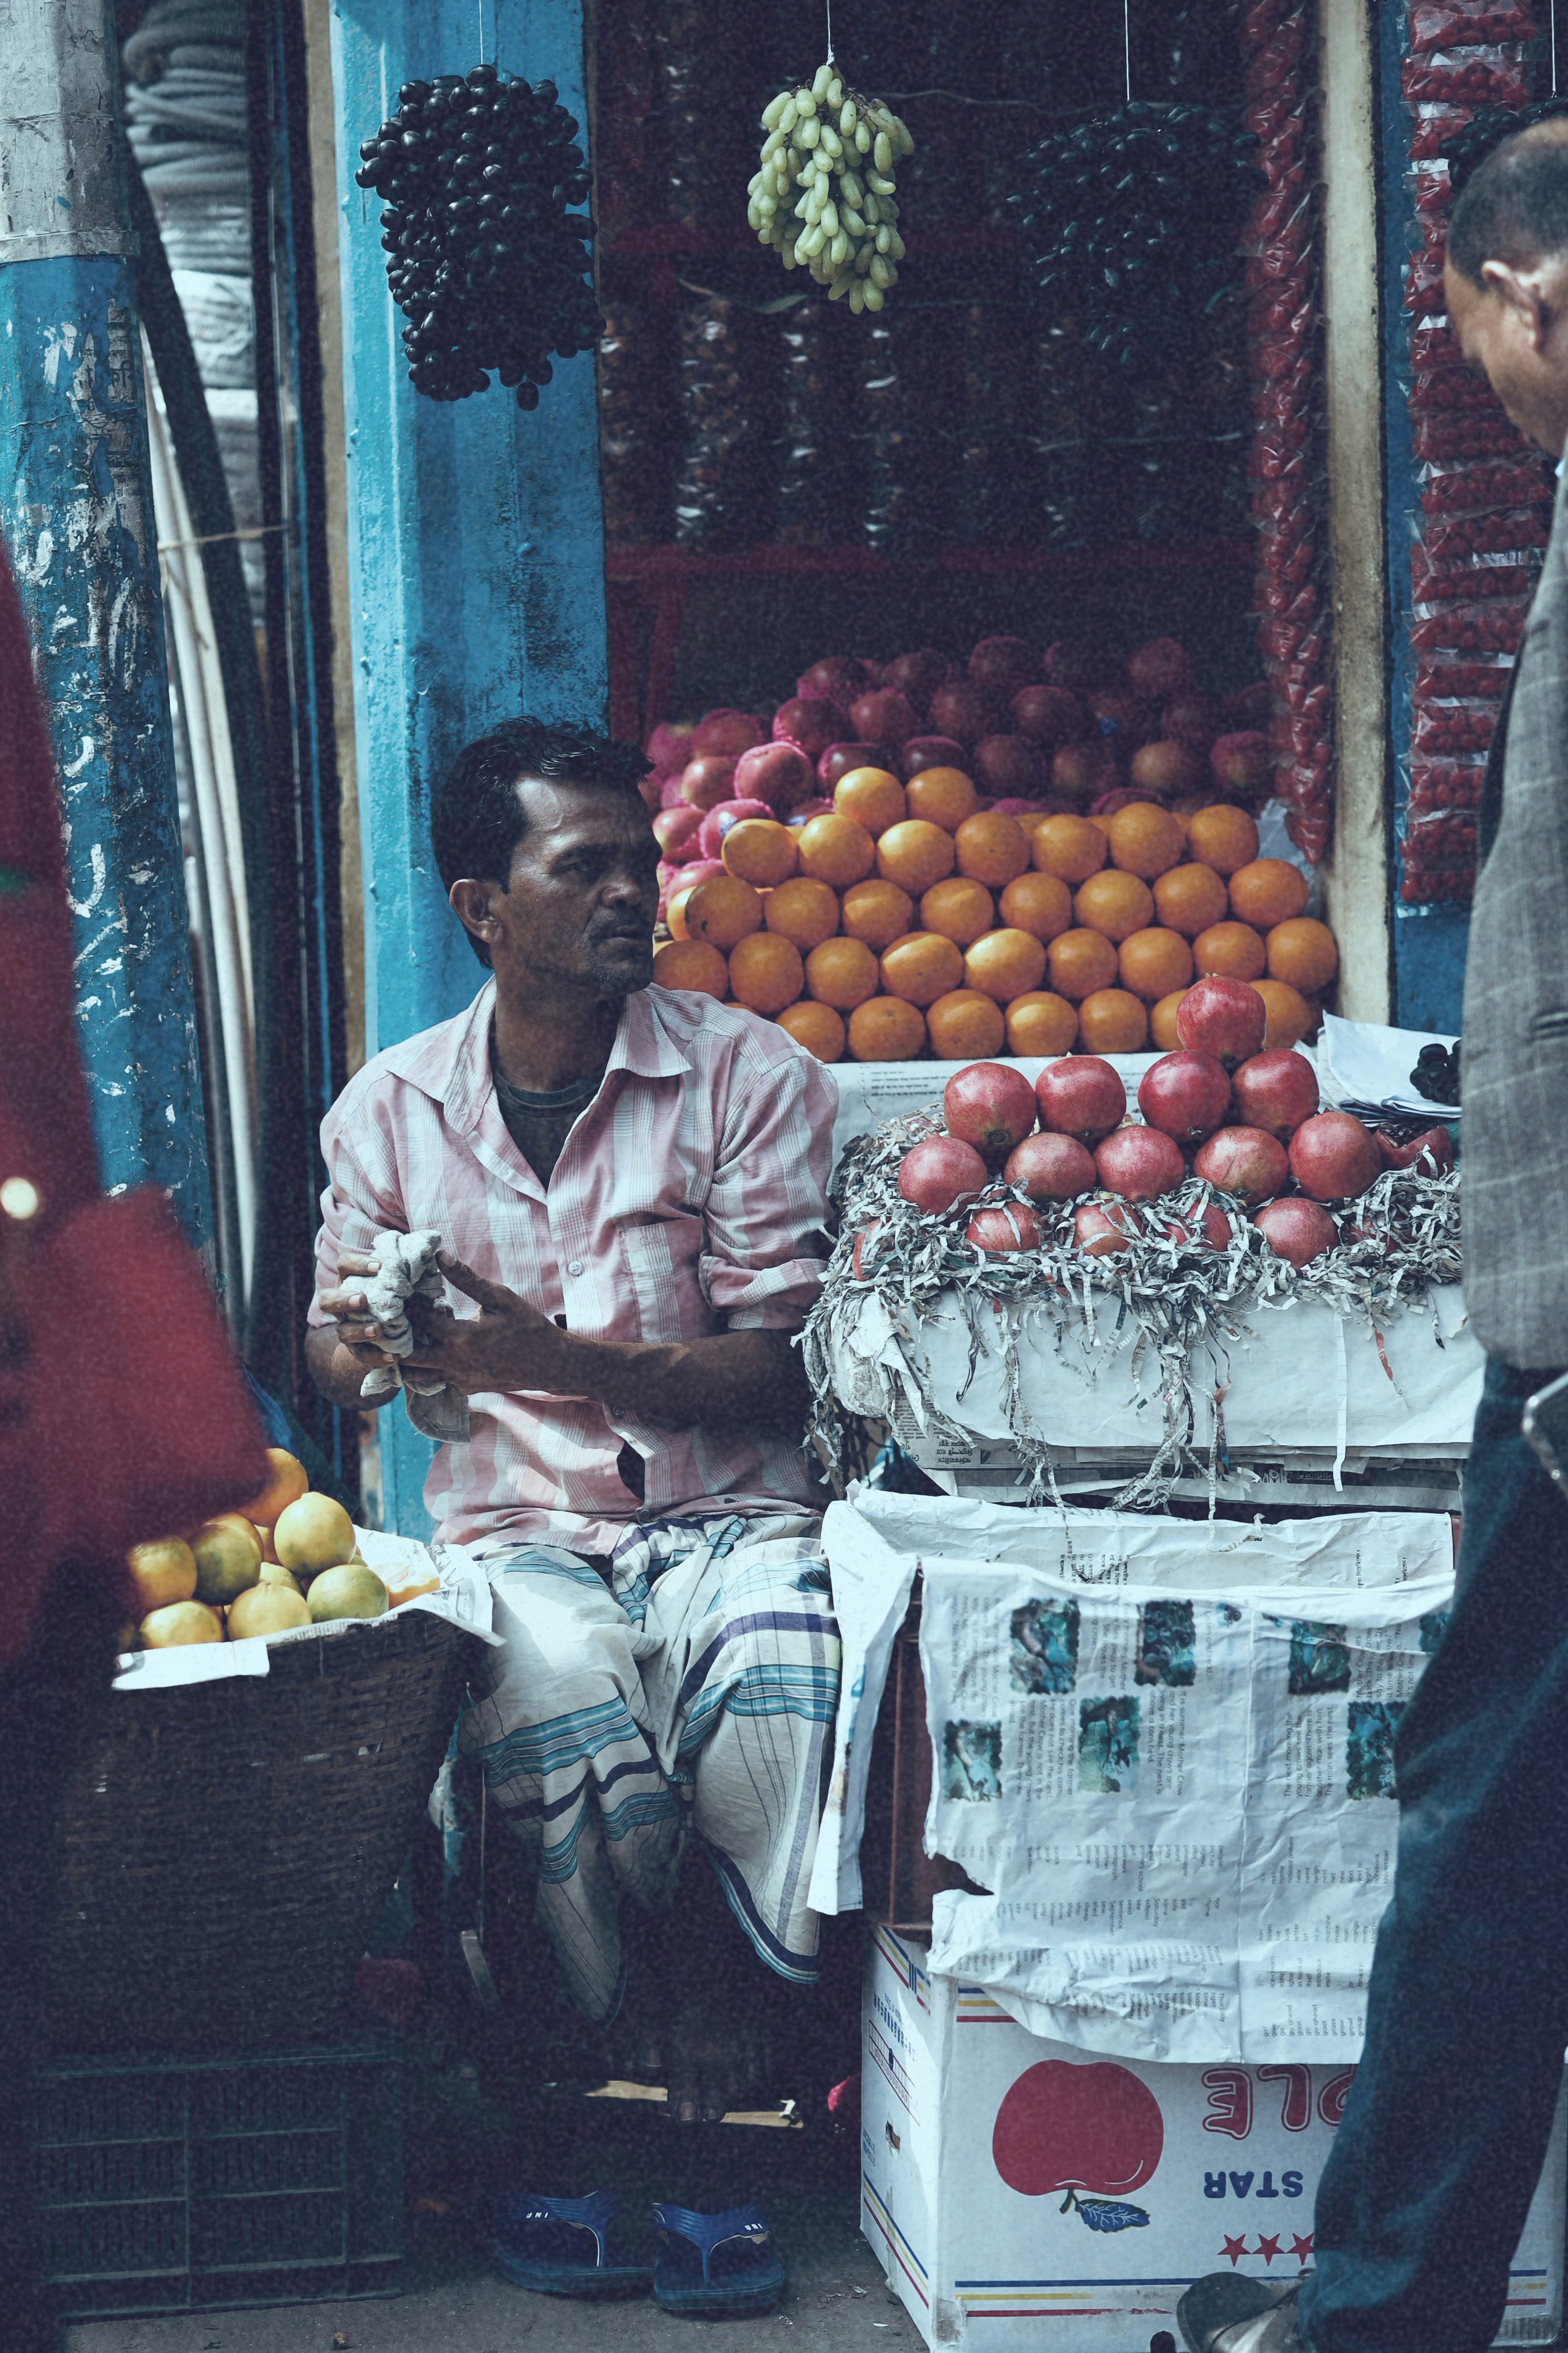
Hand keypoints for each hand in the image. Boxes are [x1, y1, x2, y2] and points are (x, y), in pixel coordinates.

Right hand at [318, 1244, 410, 1365]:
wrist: (399, 1329)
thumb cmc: (403, 1295)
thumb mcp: (407, 1281)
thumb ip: (414, 1270)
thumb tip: (439, 1253)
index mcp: (353, 1280)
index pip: (345, 1265)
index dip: (358, 1264)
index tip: (381, 1267)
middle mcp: (344, 1304)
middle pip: (327, 1299)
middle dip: (342, 1299)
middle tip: (362, 1300)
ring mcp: (348, 1329)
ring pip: (341, 1332)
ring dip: (358, 1331)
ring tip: (377, 1330)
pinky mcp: (358, 1351)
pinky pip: (362, 1356)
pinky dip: (376, 1357)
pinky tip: (392, 1357)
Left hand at [401, 1251, 568, 1395]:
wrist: (550, 1363)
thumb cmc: (527, 1326)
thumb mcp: (501, 1298)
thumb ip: (467, 1279)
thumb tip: (440, 1255)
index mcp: (460, 1336)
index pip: (417, 1320)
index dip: (406, 1304)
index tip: (402, 1293)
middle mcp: (453, 1362)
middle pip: (406, 1356)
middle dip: (396, 1338)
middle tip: (396, 1321)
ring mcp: (458, 1379)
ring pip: (415, 1376)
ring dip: (407, 1358)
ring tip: (407, 1339)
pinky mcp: (465, 1388)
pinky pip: (435, 1382)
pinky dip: (426, 1369)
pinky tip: (432, 1352)